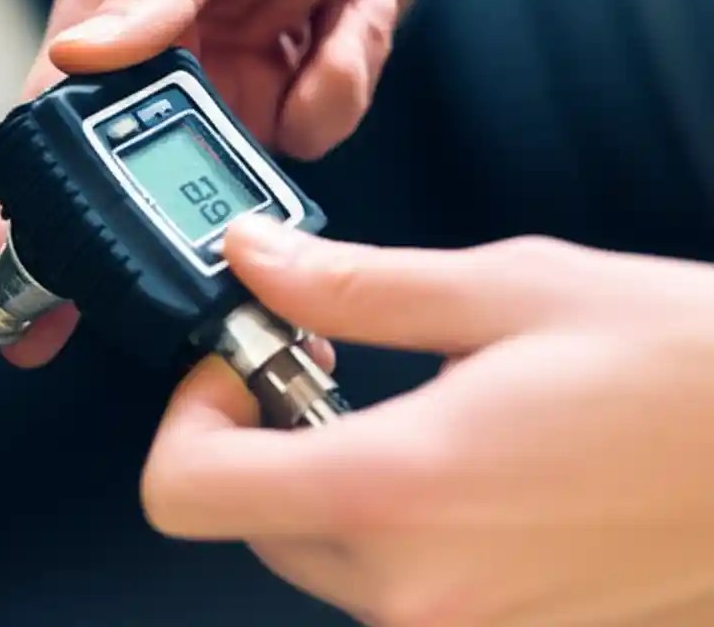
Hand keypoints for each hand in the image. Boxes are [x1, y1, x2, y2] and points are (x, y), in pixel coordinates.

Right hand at [0, 0, 446, 367]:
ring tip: (325, 26)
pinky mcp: (298, 79)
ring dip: (302, 111)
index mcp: (119, 17)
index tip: (11, 298)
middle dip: (192, 213)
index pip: (53, 135)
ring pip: (247, 165)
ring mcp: (237, 76)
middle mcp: (170, 59)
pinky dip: (346, 76)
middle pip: (147, 176)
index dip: (23, 224)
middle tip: (224, 249)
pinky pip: (315, 130)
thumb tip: (80, 57)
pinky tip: (352, 6)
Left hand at [140, 214, 713, 626]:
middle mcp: (416, 590)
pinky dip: (399, 527)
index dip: (188, 419)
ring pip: (320, 555)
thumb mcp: (507, 292)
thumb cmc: (688, 373)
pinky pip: (400, 588)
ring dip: (333, 479)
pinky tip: (468, 469)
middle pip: (250, 520)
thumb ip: (352, 285)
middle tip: (326, 365)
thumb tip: (255, 259)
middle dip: (265, 437)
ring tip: (418, 411)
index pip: (186, 492)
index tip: (239, 366)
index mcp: (396, 490)